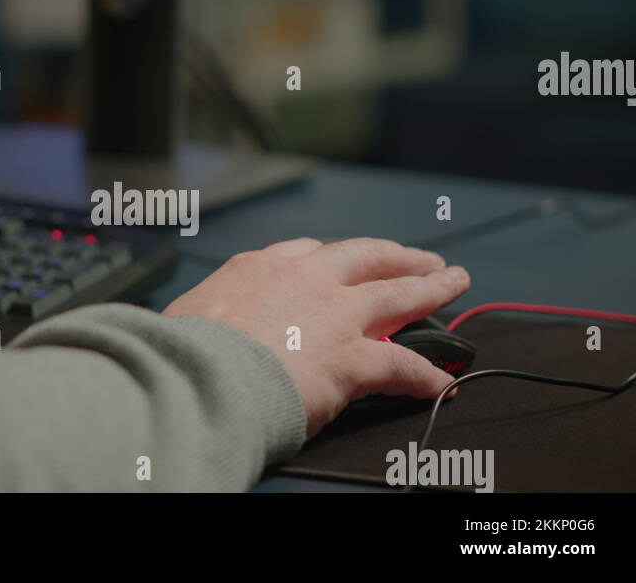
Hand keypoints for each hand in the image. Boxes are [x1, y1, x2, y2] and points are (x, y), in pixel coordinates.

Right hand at [162, 238, 470, 436]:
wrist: (196, 376)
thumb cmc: (182, 352)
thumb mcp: (189, 315)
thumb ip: (208, 314)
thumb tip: (194, 327)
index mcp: (258, 269)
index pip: (308, 253)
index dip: (335, 259)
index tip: (347, 262)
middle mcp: (304, 280)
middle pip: (367, 257)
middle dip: (398, 256)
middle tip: (422, 258)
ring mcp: (334, 314)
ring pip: (399, 293)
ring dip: (432, 287)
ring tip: (453, 282)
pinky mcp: (353, 357)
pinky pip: (403, 364)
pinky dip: (426, 374)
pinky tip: (441, 382)